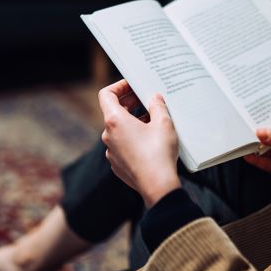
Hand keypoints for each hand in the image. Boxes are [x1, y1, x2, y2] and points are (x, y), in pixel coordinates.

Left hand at [98, 80, 180, 207]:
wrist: (157, 185)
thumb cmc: (159, 153)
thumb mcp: (164, 123)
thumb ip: (158, 106)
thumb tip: (155, 99)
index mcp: (115, 121)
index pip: (106, 94)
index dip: (119, 86)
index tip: (132, 86)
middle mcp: (108, 135)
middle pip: (113, 112)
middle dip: (129, 103)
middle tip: (145, 100)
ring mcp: (111, 151)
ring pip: (118, 129)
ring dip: (132, 121)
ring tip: (152, 120)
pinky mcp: (117, 164)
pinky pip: (122, 145)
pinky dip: (132, 138)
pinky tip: (149, 140)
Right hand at [244, 128, 270, 185]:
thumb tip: (263, 132)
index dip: (261, 124)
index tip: (251, 123)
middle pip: (264, 139)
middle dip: (254, 136)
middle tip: (244, 134)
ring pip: (261, 150)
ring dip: (252, 148)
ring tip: (244, 144)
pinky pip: (263, 164)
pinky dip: (255, 160)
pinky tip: (249, 155)